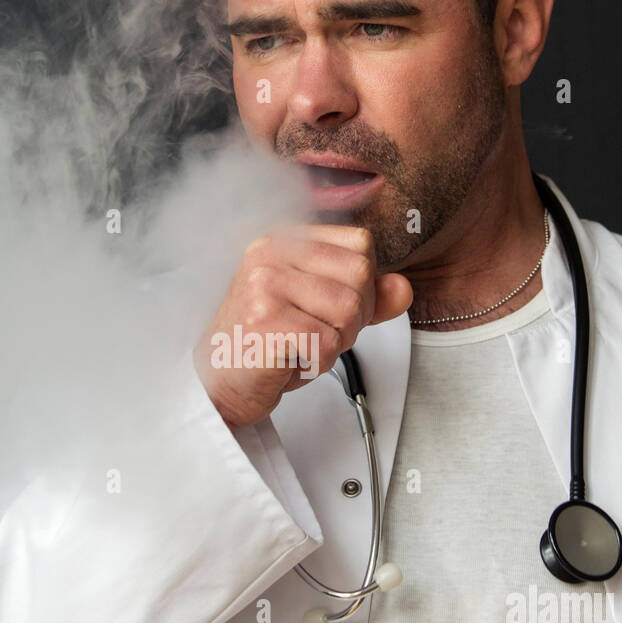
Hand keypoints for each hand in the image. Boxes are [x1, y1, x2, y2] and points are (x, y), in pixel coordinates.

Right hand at [193, 224, 412, 428]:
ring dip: (334, 344)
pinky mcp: (264, 320)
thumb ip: (365, 295)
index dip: (363, 285)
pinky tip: (287, 361)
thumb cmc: (266, 345)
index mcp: (283, 239)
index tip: (328, 309)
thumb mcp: (319, 310)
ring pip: (349, 310)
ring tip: (298, 347)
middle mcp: (270, 253)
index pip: (360, 244)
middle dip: (352, 318)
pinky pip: (327, 343)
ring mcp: (264, 284)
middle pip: (360, 275)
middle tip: (313, 335)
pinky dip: (316, 363)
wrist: (218, 383)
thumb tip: (404, 288)